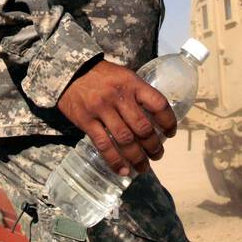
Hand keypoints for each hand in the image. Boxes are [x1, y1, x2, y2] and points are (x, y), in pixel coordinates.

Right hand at [56, 59, 176, 176]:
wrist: (70, 72)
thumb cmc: (101, 75)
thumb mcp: (124, 76)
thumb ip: (137, 93)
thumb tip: (155, 116)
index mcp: (132, 84)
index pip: (158, 104)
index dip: (168, 121)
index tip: (170, 133)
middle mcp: (119, 97)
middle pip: (142, 127)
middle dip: (153, 146)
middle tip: (157, 155)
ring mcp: (102, 109)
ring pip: (125, 139)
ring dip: (137, 157)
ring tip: (143, 167)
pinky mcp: (86, 121)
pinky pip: (103, 145)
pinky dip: (115, 160)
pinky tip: (123, 170)